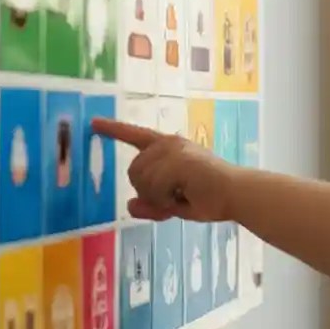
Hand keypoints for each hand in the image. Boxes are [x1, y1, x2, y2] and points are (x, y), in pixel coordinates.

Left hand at [91, 118, 239, 221]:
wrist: (235, 194)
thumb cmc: (210, 197)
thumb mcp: (173, 204)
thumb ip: (151, 204)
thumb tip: (130, 206)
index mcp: (169, 147)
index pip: (135, 135)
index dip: (113, 130)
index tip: (93, 122)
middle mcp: (167, 143)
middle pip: (133, 172)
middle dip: (149, 193)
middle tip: (174, 201)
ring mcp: (170, 150)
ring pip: (141, 181)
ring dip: (158, 197)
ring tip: (183, 196)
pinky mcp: (175, 160)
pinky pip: (154, 188)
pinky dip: (166, 200)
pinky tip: (185, 195)